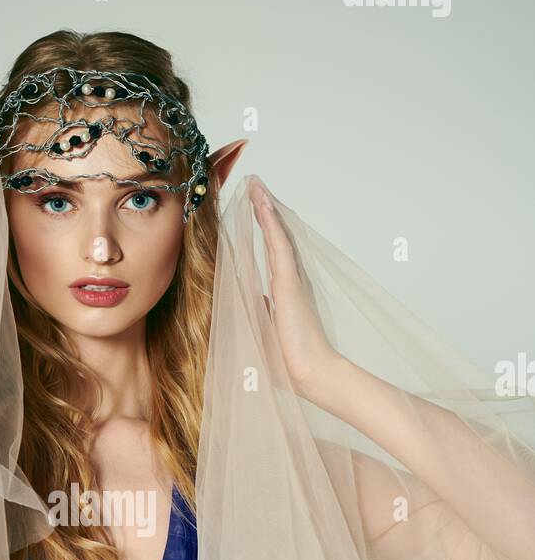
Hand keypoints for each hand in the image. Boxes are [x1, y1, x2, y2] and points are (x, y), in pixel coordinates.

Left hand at [249, 179, 340, 401]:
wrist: (311, 374)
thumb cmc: (289, 363)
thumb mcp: (262, 334)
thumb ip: (256, 315)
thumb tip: (247, 303)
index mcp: (282, 294)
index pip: (270, 255)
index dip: (265, 232)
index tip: (256, 210)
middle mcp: (288, 282)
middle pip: (276, 239)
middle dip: (265, 212)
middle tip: (255, 185)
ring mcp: (289, 281)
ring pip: (277, 236)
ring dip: (265, 209)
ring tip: (255, 184)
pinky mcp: (288, 283)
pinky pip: (278, 245)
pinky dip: (270, 223)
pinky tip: (262, 201)